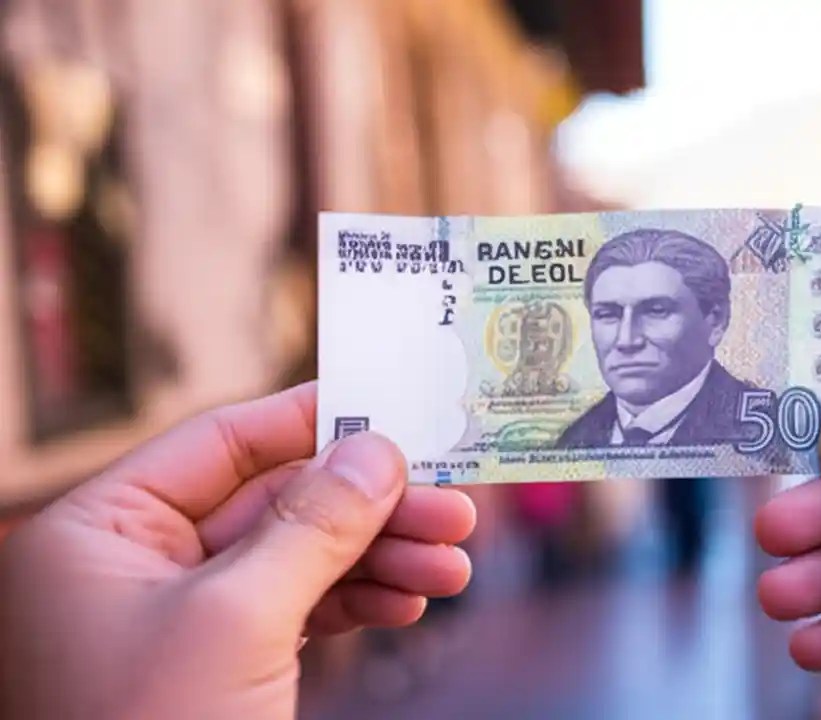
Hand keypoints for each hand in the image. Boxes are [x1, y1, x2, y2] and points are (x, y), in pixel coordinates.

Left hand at [0, 382, 475, 718]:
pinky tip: (411, 600)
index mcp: (98, 533)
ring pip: (299, 560)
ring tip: (453, 565)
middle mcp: (134, 566)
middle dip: (371, 510)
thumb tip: (375, 452)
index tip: (392, 410)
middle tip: (453, 506)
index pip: (220, 444)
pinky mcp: (218, 666)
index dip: (312, 424)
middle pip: (277, 504)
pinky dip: (358, 603)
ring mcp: (178, 620)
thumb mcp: (237, 621)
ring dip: (382, 558)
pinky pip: (298, 611)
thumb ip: (312, 527)